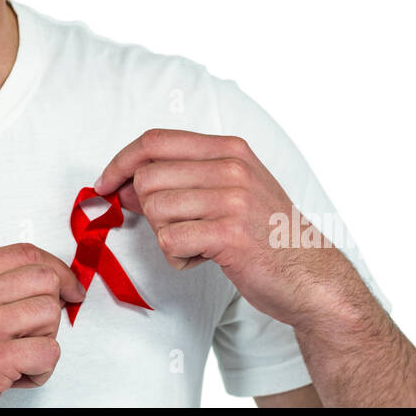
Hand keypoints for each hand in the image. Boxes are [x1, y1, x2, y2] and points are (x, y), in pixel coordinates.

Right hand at [0, 242, 86, 406]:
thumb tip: (36, 279)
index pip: (22, 253)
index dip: (56, 267)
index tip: (67, 284)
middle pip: (43, 278)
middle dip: (52, 305)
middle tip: (41, 326)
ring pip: (49, 313)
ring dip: (46, 339)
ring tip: (22, 354)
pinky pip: (48, 352)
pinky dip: (43, 369)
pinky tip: (20, 375)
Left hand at [93, 128, 361, 328]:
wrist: (311, 275)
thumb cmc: (266, 235)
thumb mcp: (230, 191)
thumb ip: (182, 180)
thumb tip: (122, 184)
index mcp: (229, 149)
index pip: (155, 140)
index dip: (120, 162)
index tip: (104, 184)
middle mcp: (231, 167)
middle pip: (147, 177)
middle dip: (147, 209)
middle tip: (174, 228)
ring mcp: (232, 199)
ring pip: (155, 210)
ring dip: (167, 236)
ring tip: (199, 244)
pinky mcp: (229, 235)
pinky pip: (169, 240)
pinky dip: (178, 257)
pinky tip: (204, 259)